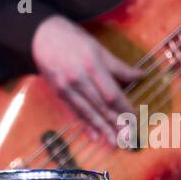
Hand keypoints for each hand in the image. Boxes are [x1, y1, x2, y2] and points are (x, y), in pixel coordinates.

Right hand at [31, 14, 142, 143]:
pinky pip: (74, 111)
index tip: (135, 118)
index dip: (124, 108)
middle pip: (101, 106)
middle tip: (128, 139)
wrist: (41, 36)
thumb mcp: (97, 48)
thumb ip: (118, 66)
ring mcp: (67, 88)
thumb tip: (139, 76)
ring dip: (102, 129)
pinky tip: (93, 136)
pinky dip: (85, 125)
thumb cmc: (73, 39)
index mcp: (92, 65)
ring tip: (114, 143)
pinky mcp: (59, 92)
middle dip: (116, 124)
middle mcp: (79, 79)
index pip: (111, 93)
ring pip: (88, 112)